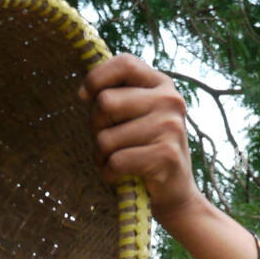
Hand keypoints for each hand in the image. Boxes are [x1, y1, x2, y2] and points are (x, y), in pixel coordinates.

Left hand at [78, 53, 204, 224]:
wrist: (176, 194)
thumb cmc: (146, 151)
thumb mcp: (137, 116)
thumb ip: (118, 97)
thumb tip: (83, 93)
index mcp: (161, 85)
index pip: (124, 64)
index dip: (96, 77)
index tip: (84, 97)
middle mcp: (170, 100)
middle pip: (106, 102)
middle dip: (96, 127)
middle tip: (107, 143)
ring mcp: (170, 127)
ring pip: (106, 138)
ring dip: (101, 156)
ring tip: (114, 163)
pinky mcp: (166, 155)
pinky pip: (116, 161)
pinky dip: (109, 173)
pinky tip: (119, 176)